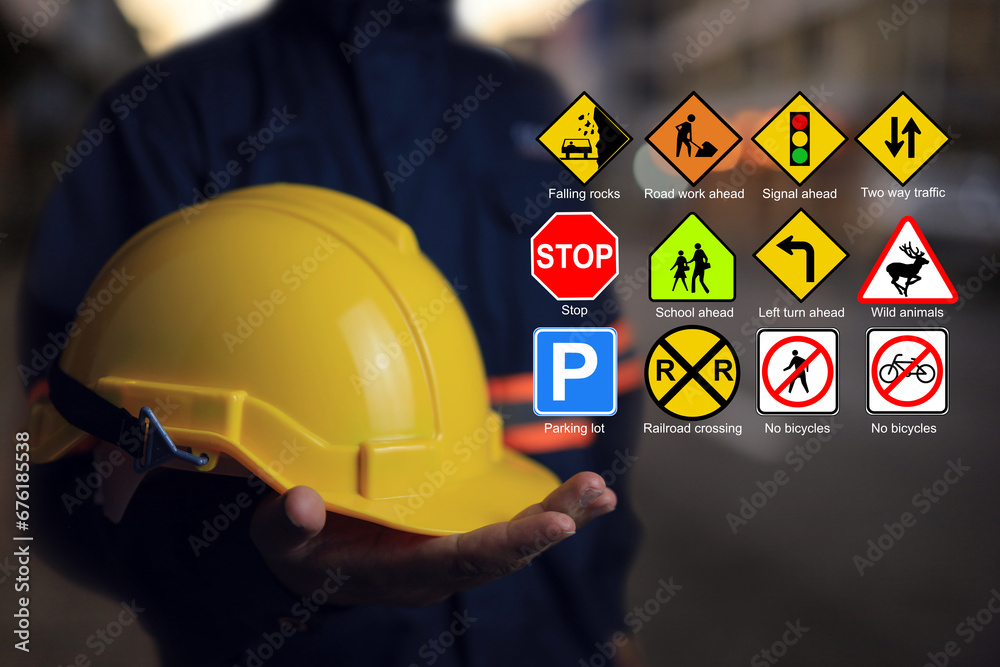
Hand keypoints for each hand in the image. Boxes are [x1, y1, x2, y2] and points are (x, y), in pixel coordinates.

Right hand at [250, 472, 615, 607]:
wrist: (310, 559)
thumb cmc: (299, 545)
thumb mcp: (281, 538)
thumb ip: (290, 524)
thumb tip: (303, 505)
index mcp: (401, 571)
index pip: (462, 561)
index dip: (509, 545)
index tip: (554, 525)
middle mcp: (438, 567)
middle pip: (505, 553)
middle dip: (552, 526)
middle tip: (595, 495)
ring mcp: (452, 552)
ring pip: (515, 538)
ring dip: (561, 515)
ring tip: (602, 492)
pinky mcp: (459, 533)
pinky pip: (510, 524)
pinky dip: (548, 509)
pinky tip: (584, 495)